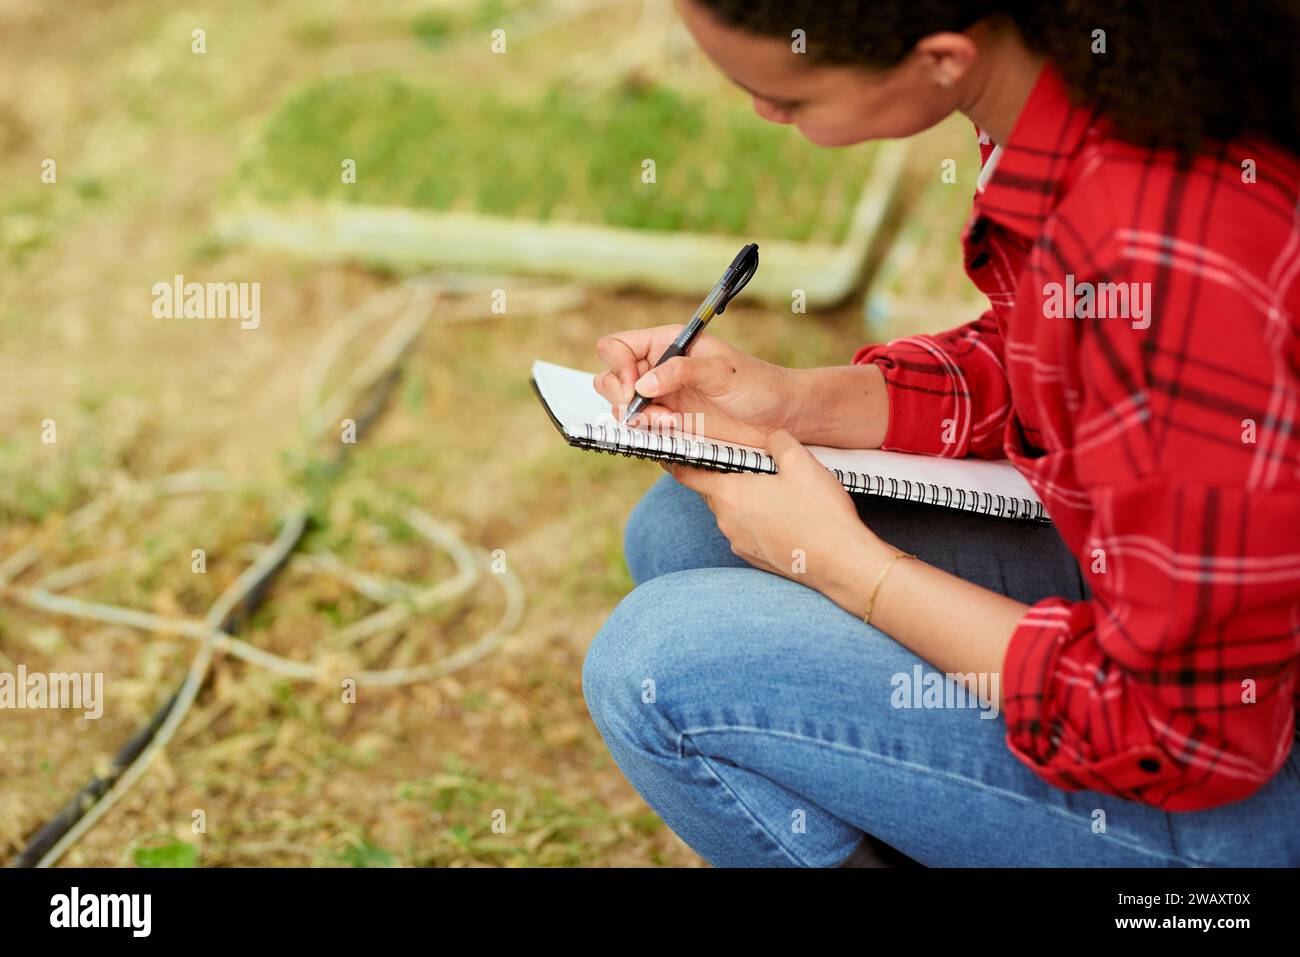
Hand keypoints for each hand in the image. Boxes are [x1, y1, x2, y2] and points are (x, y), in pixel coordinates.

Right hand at [594, 325, 796, 447]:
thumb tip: (642, 383)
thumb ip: (682, 371)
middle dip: (622, 398)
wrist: (780, 417)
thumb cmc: (758, 384)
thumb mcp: (722, 372)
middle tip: (651, 411)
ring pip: (622, 409)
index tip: (634, 388)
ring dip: (638, 419)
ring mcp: (663, 398)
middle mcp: (659, 369)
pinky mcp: (671, 423)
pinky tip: (676, 431)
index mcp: (667, 343)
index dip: (617, 367)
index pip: (617, 347)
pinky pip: (642, 430)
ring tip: (672, 423)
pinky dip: (649, 434)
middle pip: (609, 379)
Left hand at [669, 428, 892, 612]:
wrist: (842, 562)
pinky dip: (755, 520)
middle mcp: (727, 521)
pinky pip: (746, 532)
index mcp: (729, 495)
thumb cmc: (819, 512)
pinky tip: (781, 514)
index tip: (667, 453)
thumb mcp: (801, 462)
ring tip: (768, 487)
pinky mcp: (755, 558)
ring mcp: (739, 543)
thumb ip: (778, 441)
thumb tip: (771, 437)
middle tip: (737, 462)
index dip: (676, 461)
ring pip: (730, 513)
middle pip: (711, 492)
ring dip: (741, 499)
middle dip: (720, 476)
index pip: (688, 475)